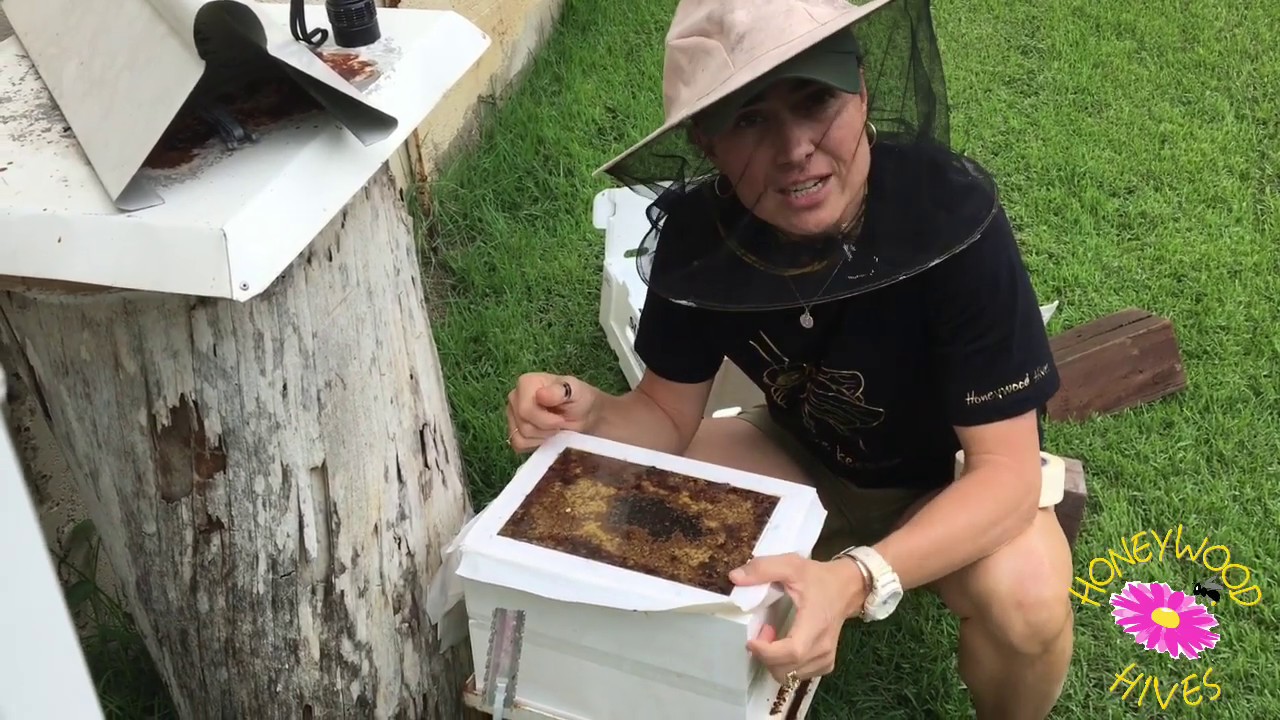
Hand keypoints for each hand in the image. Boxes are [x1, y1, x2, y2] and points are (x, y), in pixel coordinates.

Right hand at [506, 373, 596, 452]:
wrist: (583, 415)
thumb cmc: (580, 400)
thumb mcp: (577, 392)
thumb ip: (560, 391)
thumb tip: (540, 395)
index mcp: (526, 382)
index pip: (525, 410)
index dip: (547, 421)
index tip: (562, 418)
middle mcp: (515, 397)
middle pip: (524, 425)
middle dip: (547, 430)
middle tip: (561, 424)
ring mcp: (512, 415)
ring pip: (521, 437)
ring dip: (543, 437)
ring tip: (556, 428)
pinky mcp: (513, 431)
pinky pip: (519, 445)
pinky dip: (536, 444)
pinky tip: (547, 435)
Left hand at [729, 553, 867, 682]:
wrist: (847, 587)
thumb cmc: (819, 578)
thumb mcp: (791, 565)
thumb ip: (763, 569)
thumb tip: (734, 577)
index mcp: (816, 624)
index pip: (792, 652)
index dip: (767, 652)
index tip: (751, 641)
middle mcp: (823, 647)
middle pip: (787, 669)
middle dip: (765, 655)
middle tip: (761, 632)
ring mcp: (826, 659)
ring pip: (790, 675)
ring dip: (773, 661)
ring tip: (771, 637)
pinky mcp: (826, 663)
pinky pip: (798, 674)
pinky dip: (785, 665)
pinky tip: (783, 645)